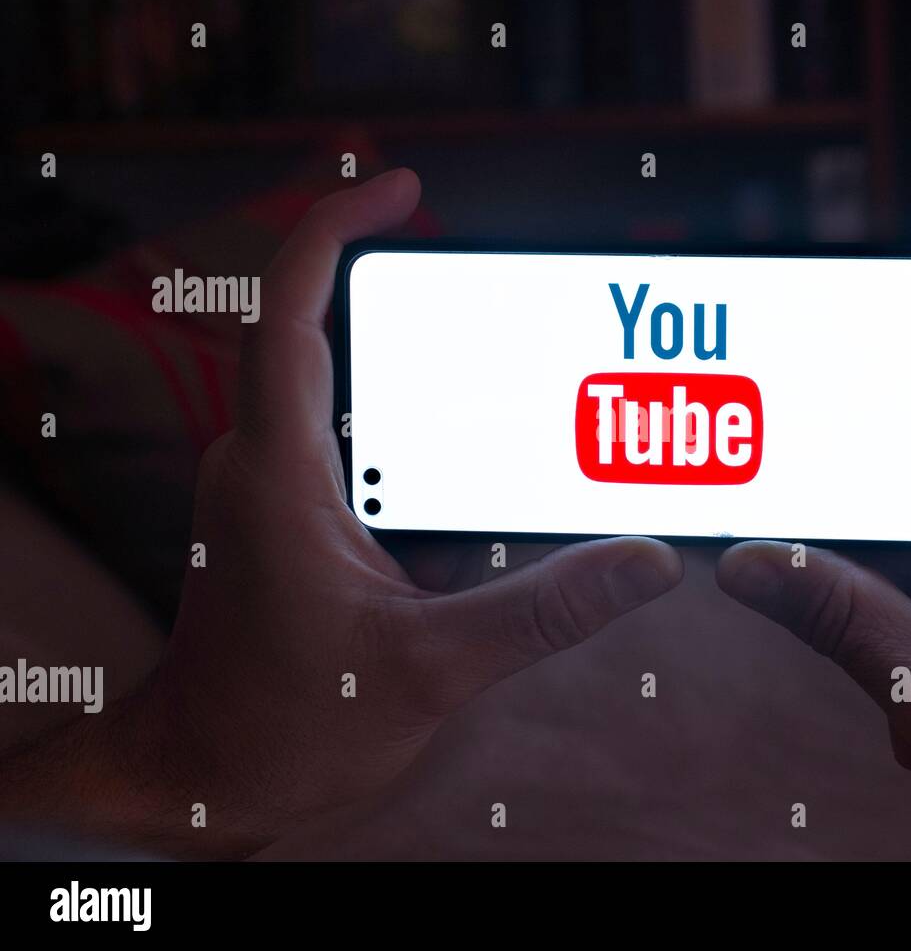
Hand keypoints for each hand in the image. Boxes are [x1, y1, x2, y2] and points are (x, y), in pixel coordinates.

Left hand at [134, 170, 682, 854]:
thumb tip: (645, 561)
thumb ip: (544, 608)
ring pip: (341, 395)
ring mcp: (272, 492)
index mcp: (279, 474)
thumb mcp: (430, 667)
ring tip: (496, 374)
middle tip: (487, 283)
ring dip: (407, 374)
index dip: (337, 228)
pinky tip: (469, 463)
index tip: (404, 189)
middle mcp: (265, 465)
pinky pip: (351, 448)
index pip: (290, 311)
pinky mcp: (289, 522)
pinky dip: (408, 436)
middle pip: (324, 336)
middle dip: (398, 295)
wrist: (204, 782)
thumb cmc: (282, 730)